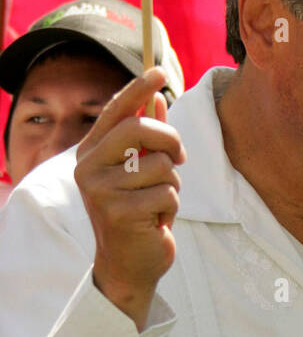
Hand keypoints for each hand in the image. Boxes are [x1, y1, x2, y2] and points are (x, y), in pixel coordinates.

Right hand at [74, 67, 185, 330]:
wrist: (127, 264)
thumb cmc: (137, 209)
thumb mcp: (142, 168)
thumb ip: (147, 135)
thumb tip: (158, 98)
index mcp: (91, 152)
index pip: (116, 111)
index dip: (138, 89)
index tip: (160, 71)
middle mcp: (88, 168)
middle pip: (138, 128)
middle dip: (170, 139)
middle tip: (180, 156)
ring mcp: (100, 191)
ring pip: (160, 164)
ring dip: (172, 182)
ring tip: (157, 201)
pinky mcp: (119, 213)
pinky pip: (167, 192)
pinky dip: (171, 206)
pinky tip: (156, 220)